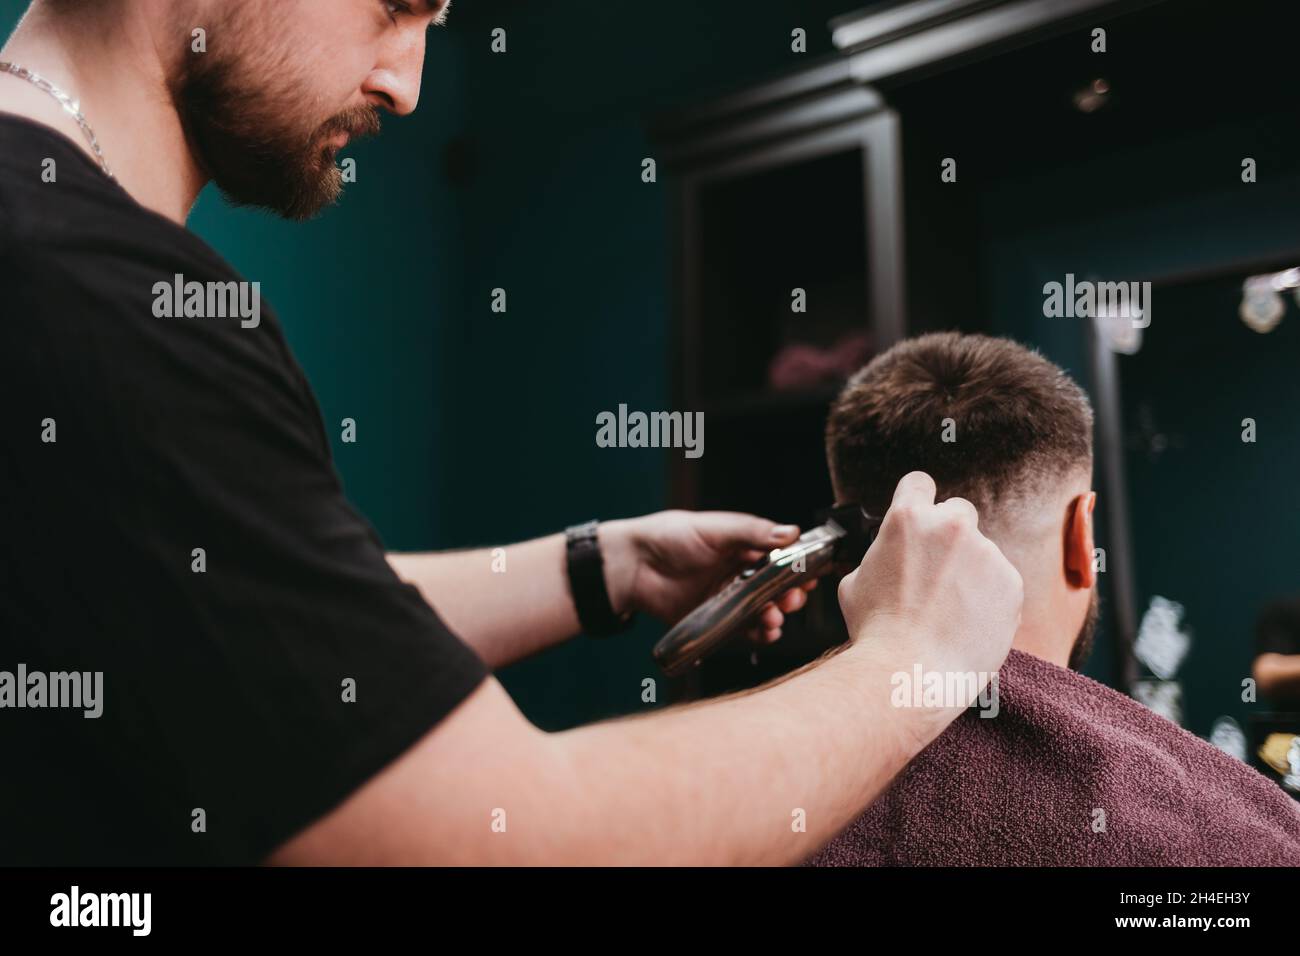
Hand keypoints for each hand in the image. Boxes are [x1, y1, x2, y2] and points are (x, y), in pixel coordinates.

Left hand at [599, 511, 817, 643]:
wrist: (632, 567)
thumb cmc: (668, 537)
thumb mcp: (714, 528)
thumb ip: (752, 532)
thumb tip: (791, 532)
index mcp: (742, 546)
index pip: (780, 557)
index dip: (797, 566)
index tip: (811, 574)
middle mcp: (739, 572)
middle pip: (776, 587)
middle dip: (790, 594)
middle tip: (793, 598)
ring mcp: (728, 597)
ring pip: (763, 610)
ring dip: (775, 615)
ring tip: (774, 617)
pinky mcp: (716, 619)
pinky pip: (744, 629)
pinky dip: (758, 633)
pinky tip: (765, 632)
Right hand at [838, 472, 1021, 741]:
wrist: (912, 673)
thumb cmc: (877, 633)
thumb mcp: (854, 583)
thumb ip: (877, 557)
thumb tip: (885, 559)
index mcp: (907, 519)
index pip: (918, 483)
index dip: (918, 499)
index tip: (921, 515)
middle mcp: (950, 526)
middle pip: (958, 512)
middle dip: (949, 536)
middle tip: (937, 573)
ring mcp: (985, 553)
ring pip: (981, 553)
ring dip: (970, 572)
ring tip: (950, 612)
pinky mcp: (1011, 582)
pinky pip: (1001, 582)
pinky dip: (989, 598)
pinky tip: (968, 623)